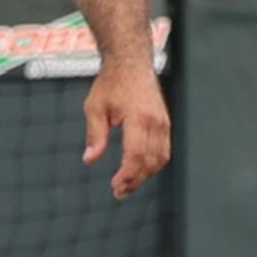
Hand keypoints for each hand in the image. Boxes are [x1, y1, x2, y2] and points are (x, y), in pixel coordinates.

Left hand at [82, 61, 170, 200]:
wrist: (131, 64)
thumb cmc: (111, 83)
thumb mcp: (94, 107)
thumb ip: (95, 135)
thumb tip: (90, 159)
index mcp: (138, 117)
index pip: (136, 154)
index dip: (127, 174)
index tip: (116, 185)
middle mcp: (155, 121)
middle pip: (150, 161)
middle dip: (135, 180)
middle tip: (119, 192)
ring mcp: (163, 123)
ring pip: (160, 159)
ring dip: (145, 175)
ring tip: (127, 185)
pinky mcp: (165, 124)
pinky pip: (163, 151)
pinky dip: (153, 164)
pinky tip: (138, 171)